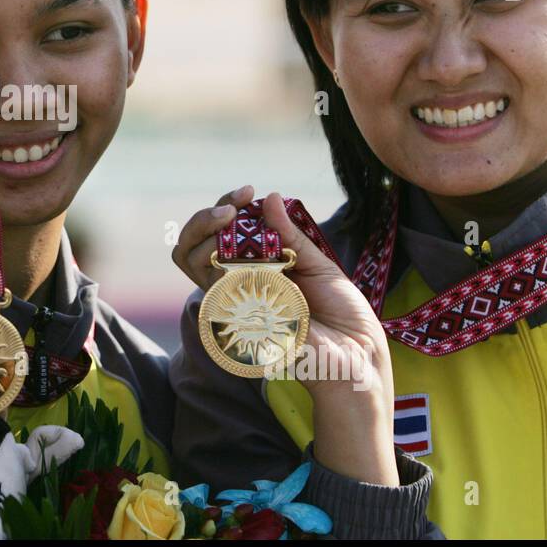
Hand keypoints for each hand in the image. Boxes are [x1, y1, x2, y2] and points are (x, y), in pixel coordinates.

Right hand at [177, 190, 398, 484]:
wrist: (356, 354)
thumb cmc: (343, 314)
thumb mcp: (318, 264)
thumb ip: (289, 235)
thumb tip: (268, 197)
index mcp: (256, 268)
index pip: (221, 234)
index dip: (225, 209)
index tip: (247, 192)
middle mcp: (237, 283)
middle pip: (193, 245)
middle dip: (204, 217)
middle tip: (232, 206)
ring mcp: (232, 300)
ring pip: (190, 259)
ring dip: (204, 230)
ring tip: (230, 218)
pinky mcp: (234, 318)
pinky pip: (212, 284)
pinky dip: (223, 260)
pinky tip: (246, 253)